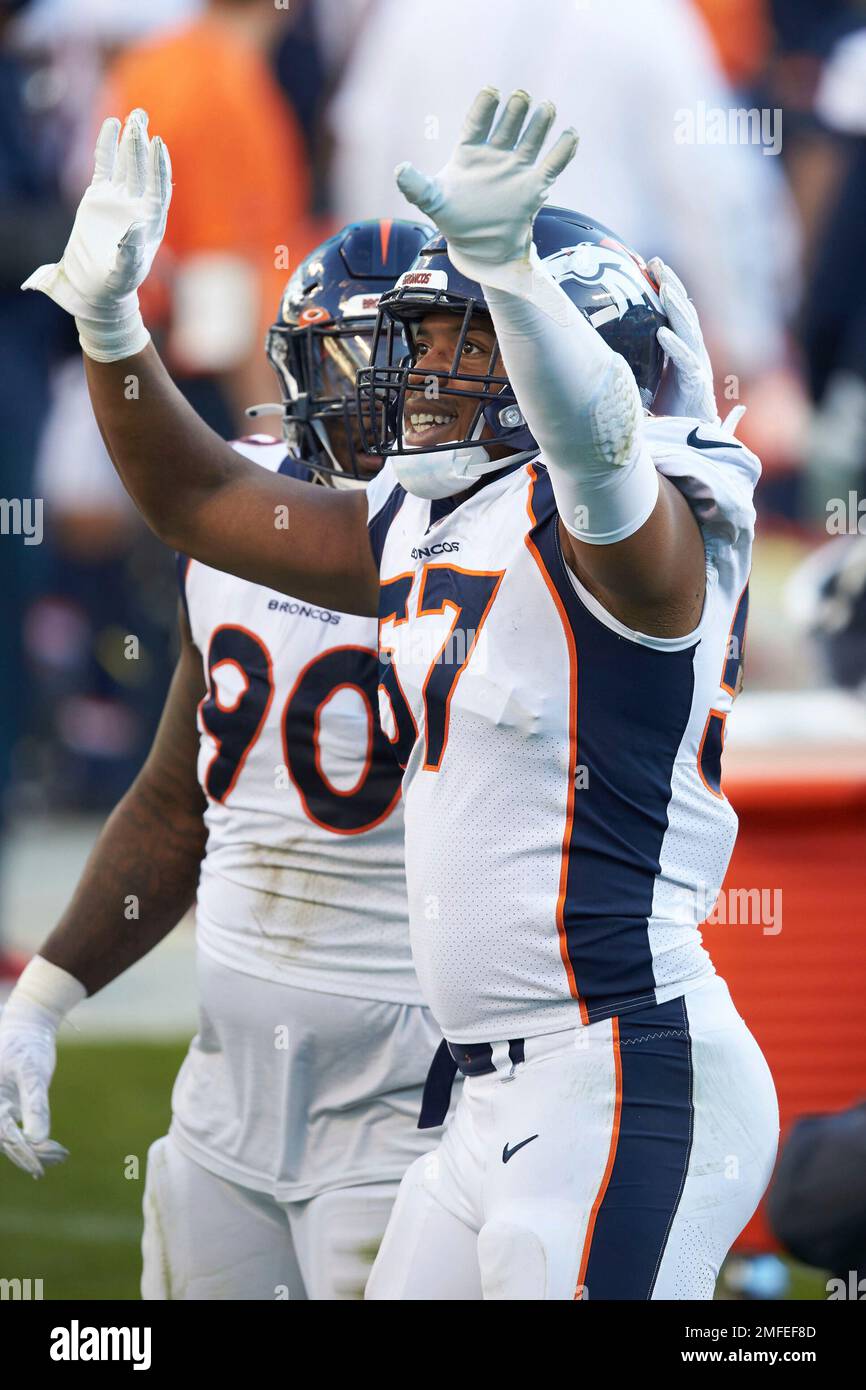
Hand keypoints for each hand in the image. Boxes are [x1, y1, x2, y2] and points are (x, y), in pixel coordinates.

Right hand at [0, 998, 67, 1177]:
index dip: (21, 1153)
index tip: (39, 1166)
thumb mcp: (33, 1071)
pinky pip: (23, 1130)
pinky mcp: (14, 1108)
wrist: (28, 1026)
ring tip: (60, 1157)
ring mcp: (3, 1109)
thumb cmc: (26, 1045)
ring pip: (15, 1139)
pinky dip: (39, 1140)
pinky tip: (56, 1150)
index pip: (4, 1136)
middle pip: (8, 1142)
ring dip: (35, 1151)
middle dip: (30, 1155)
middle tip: (56, 1160)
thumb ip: (34, 1103)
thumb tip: (38, 1139)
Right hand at [22, 109, 171, 360]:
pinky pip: (104, 166)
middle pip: (142, 169)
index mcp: (150, 222)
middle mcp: (137, 207)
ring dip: (129, 141)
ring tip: (133, 116)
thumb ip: (130, 251)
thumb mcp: (125, 271)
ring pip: (126, 164)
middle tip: (142, 117)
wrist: (97, 288)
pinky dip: (107, 146)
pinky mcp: (99, 197)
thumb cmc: (116, 284)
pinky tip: (110, 124)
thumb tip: (134, 227)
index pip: (158, 188)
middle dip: (142, 145)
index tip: (158, 144)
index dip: (159, 167)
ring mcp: (119, 199)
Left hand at [395, 87, 577, 267]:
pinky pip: (552, 164)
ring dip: (539, 124)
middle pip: (508, 127)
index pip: (477, 123)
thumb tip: (399, 170)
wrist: (480, 247)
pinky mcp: (533, 185)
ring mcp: (515, 168)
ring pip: (531, 140)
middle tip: (520, 98)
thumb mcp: (432, 202)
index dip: (485, 108)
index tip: (492, 91)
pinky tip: (571, 135)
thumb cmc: (454, 219)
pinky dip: (563, 151)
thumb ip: (416, 186)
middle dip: (515, 112)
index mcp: (470, 152)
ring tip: (547, 108)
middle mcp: (495, 155)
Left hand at [650, 257, 721, 424]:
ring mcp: (697, 366)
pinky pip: (686, 362)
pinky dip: (675, 347)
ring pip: (688, 329)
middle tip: (656, 263)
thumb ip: (635, 359)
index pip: (673, 310)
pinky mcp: (697, 385)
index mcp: (681, 348)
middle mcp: (692, 352)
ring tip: (664, 286)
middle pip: (683, 311)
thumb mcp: (647, 378)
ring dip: (676, 307)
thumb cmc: (667, 410)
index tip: (648, 264)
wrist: (689, 440)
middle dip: (671, 285)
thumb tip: (601, 345)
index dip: (664, 287)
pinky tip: (663, 333)